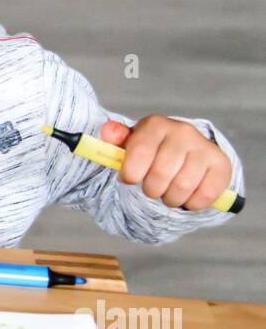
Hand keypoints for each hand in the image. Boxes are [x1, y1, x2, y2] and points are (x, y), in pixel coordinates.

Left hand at [101, 116, 230, 210]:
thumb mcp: (130, 145)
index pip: (140, 152)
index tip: (129, 179)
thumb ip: (114, 140)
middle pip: (161, 174)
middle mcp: (182, 131)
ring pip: (182, 187)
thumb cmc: (151, 152)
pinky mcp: (221, 165)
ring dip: (171, 198)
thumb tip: (108, 131)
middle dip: (151, 189)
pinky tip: (188, 194)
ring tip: (169, 192)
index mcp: (156, 125)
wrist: (186, 151)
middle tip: (152, 188)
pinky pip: (204, 196)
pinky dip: (192, 203)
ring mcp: (204, 147)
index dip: (130, 173)